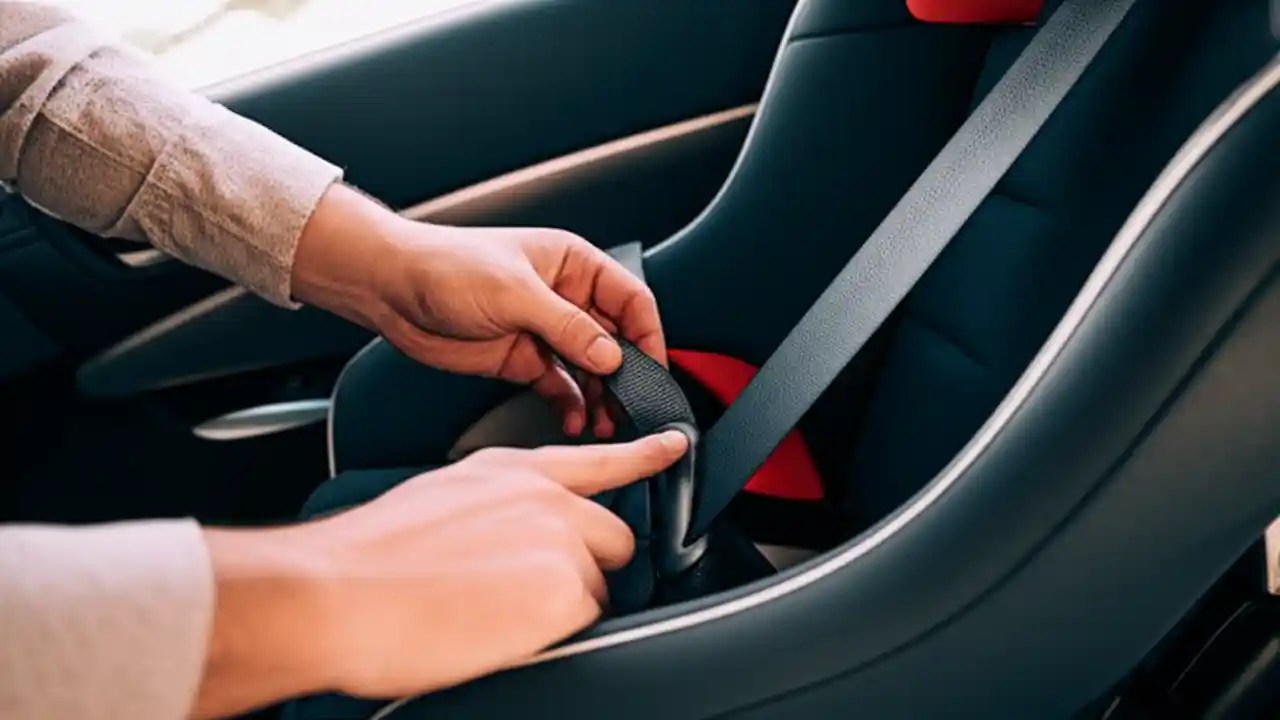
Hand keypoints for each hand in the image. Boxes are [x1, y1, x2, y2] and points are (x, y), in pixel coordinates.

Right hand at [194, 431, 688, 717]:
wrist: (337, 592)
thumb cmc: (370, 556)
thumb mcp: (441, 503)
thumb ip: (495, 509)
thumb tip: (509, 537)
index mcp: (511, 471)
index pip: (597, 458)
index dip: (645, 454)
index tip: (677, 444)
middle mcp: (545, 497)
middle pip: (612, 535)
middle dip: (584, 566)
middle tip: (523, 591)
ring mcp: (560, 540)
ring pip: (596, 583)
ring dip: (560, 602)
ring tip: (494, 609)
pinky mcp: (565, 588)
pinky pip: (583, 620)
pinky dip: (550, 631)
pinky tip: (498, 626)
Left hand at [291, 185, 666, 437]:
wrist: (391, 288)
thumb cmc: (446, 267)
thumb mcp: (515, 293)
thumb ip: (568, 327)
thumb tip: (611, 356)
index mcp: (574, 265)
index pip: (630, 301)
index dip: (647, 336)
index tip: (652, 371)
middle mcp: (566, 298)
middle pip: (615, 341)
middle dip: (626, 377)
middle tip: (632, 410)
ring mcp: (545, 331)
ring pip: (591, 370)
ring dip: (601, 398)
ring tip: (606, 425)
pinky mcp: (523, 359)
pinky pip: (560, 386)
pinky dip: (571, 406)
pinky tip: (574, 421)